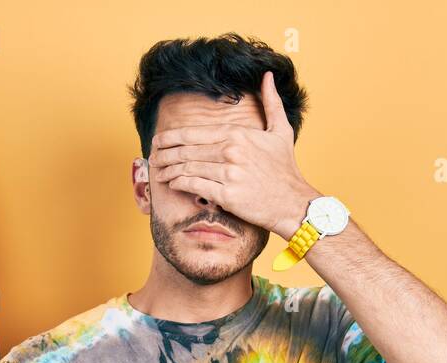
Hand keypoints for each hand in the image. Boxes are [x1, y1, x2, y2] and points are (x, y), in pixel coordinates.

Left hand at [149, 70, 322, 239]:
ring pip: (187, 168)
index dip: (171, 137)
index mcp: (238, 134)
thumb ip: (271, 102)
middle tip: (152, 157)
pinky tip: (172, 183)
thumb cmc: (285, 169)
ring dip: (168, 170)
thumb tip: (268, 76)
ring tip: (158, 172)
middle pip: (186, 150)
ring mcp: (228, 173)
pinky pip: (194, 186)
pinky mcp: (226, 195)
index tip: (158, 140)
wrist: (293, 202)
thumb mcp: (281, 131)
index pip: (194, 133)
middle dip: (164, 154)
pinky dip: (179, 183)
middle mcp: (231, 151)